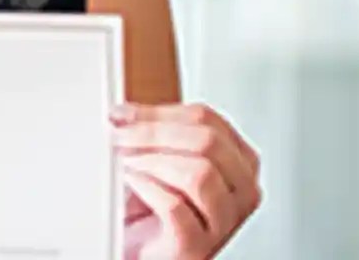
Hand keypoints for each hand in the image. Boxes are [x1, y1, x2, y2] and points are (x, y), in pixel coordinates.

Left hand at [113, 103, 260, 259]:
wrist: (135, 250)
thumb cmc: (147, 208)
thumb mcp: (156, 159)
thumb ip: (150, 131)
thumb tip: (122, 113)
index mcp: (237, 162)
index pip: (207, 119)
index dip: (158, 113)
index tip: (122, 115)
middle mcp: (240, 192)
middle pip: (207, 141)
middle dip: (153, 134)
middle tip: (119, 138)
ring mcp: (222, 223)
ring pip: (200, 173)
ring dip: (152, 162)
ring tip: (126, 166)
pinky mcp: (195, 247)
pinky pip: (175, 208)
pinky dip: (147, 189)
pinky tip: (132, 185)